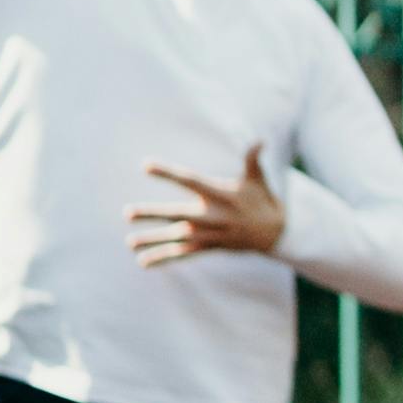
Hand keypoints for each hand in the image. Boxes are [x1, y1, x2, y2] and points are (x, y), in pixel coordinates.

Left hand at [130, 144, 286, 268]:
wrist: (276, 234)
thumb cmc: (260, 200)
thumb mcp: (258, 179)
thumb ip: (252, 159)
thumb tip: (259, 140)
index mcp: (219, 194)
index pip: (189, 180)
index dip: (168, 173)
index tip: (145, 165)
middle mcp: (212, 215)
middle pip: (177, 214)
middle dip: (152, 214)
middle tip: (127, 213)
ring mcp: (210, 234)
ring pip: (177, 238)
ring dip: (153, 240)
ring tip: (130, 242)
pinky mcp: (209, 247)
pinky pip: (184, 254)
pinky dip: (164, 257)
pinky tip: (143, 261)